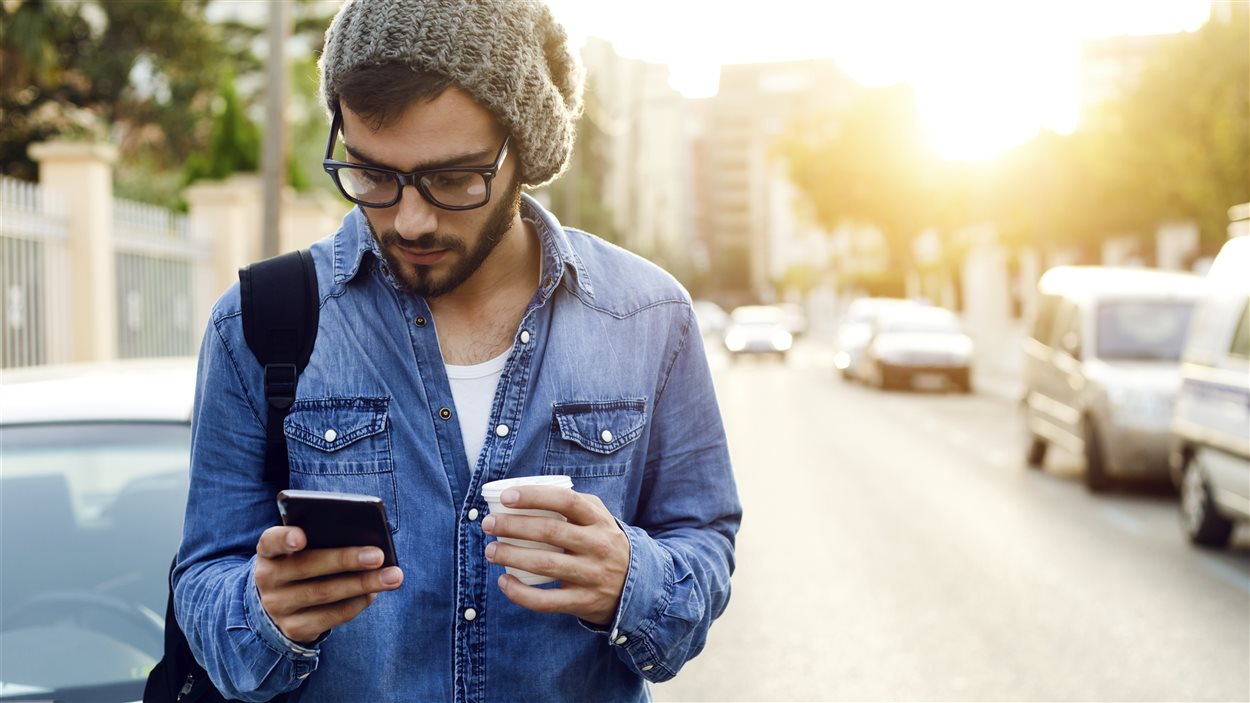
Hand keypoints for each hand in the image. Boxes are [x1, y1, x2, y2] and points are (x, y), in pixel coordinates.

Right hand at [254, 526, 403, 643]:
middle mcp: (268, 579)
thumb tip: (366, 541)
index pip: (271, 541)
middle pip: (308, 567)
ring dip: (363, 584)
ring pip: (324, 593)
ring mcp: (278, 607)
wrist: (279, 604)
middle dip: (346, 560)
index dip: (285, 538)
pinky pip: (331, 616)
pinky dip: (357, 603)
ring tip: (392, 576)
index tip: (301, 536)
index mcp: (269, 551)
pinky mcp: (295, 629)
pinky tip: (374, 593)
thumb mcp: (302, 550)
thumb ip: (322, 540)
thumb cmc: (302, 564)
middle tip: (378, 556)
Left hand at [482, 486, 628, 625]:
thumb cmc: (605, 544)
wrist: (636, 586)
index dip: (534, 496)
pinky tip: (504, 581)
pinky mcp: (583, 602)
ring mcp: (591, 575)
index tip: (506, 497)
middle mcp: (597, 546)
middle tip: (488, 524)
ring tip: (490, 551)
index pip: (566, 501)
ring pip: (544, 565)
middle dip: (513, 526)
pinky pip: (546, 601)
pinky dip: (520, 593)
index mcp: (599, 521)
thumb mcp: (600, 519)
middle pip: (550, 531)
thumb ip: (575, 503)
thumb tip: (530, 492)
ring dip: (511, 556)